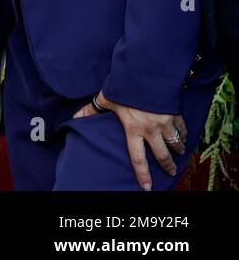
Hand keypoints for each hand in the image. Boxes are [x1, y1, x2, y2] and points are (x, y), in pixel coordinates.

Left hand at [72, 91, 186, 189]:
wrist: (145, 73)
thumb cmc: (123, 87)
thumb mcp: (105, 98)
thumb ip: (91, 110)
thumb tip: (75, 118)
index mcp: (133, 129)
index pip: (137, 157)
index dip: (142, 174)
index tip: (146, 186)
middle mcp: (151, 129)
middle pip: (161, 154)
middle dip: (168, 165)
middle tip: (171, 171)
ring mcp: (165, 122)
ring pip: (175, 142)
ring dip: (178, 149)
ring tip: (180, 154)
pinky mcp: (175, 113)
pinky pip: (182, 128)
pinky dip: (183, 133)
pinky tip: (184, 136)